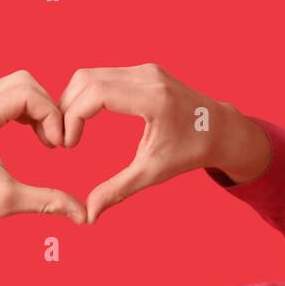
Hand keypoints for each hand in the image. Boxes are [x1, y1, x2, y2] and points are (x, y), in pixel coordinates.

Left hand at [0, 71, 86, 240]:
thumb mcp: (8, 202)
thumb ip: (49, 202)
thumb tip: (83, 215)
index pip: (29, 94)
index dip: (53, 116)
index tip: (59, 146)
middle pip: (23, 81)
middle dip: (47, 107)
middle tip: (54, 140)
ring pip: (13, 86)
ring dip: (36, 108)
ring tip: (45, 139)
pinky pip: (1, 97)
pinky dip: (22, 110)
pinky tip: (30, 134)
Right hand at [58, 64, 270, 223]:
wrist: (222, 130)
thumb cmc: (191, 152)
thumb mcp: (155, 172)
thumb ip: (118, 189)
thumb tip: (88, 215)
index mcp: (153, 98)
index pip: (96, 93)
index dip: (73, 116)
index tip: (68, 144)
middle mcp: (148, 76)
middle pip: (86, 79)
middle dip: (67, 107)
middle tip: (62, 139)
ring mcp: (146, 70)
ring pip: (92, 74)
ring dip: (74, 100)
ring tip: (71, 130)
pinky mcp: (144, 71)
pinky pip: (104, 76)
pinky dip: (88, 94)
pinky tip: (84, 118)